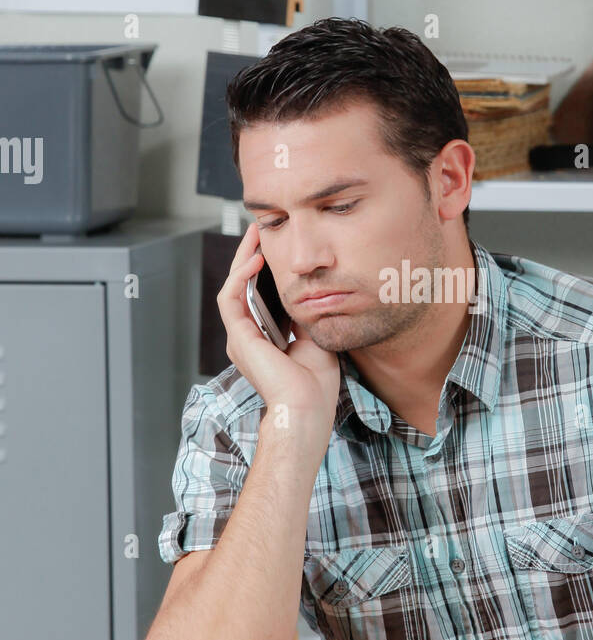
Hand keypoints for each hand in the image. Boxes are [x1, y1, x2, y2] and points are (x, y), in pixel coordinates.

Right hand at [216, 222, 340, 451]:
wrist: (307, 408)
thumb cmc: (315, 385)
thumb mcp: (315, 338)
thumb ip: (305, 316)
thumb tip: (310, 292)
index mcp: (265, 339)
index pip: (258, 296)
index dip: (263, 270)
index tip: (275, 247)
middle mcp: (248, 337)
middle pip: (242, 287)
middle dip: (249, 257)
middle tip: (259, 231)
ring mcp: (240, 338)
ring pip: (233, 288)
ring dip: (242, 259)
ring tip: (254, 235)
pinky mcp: (238, 338)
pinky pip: (231, 299)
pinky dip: (240, 277)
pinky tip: (254, 259)